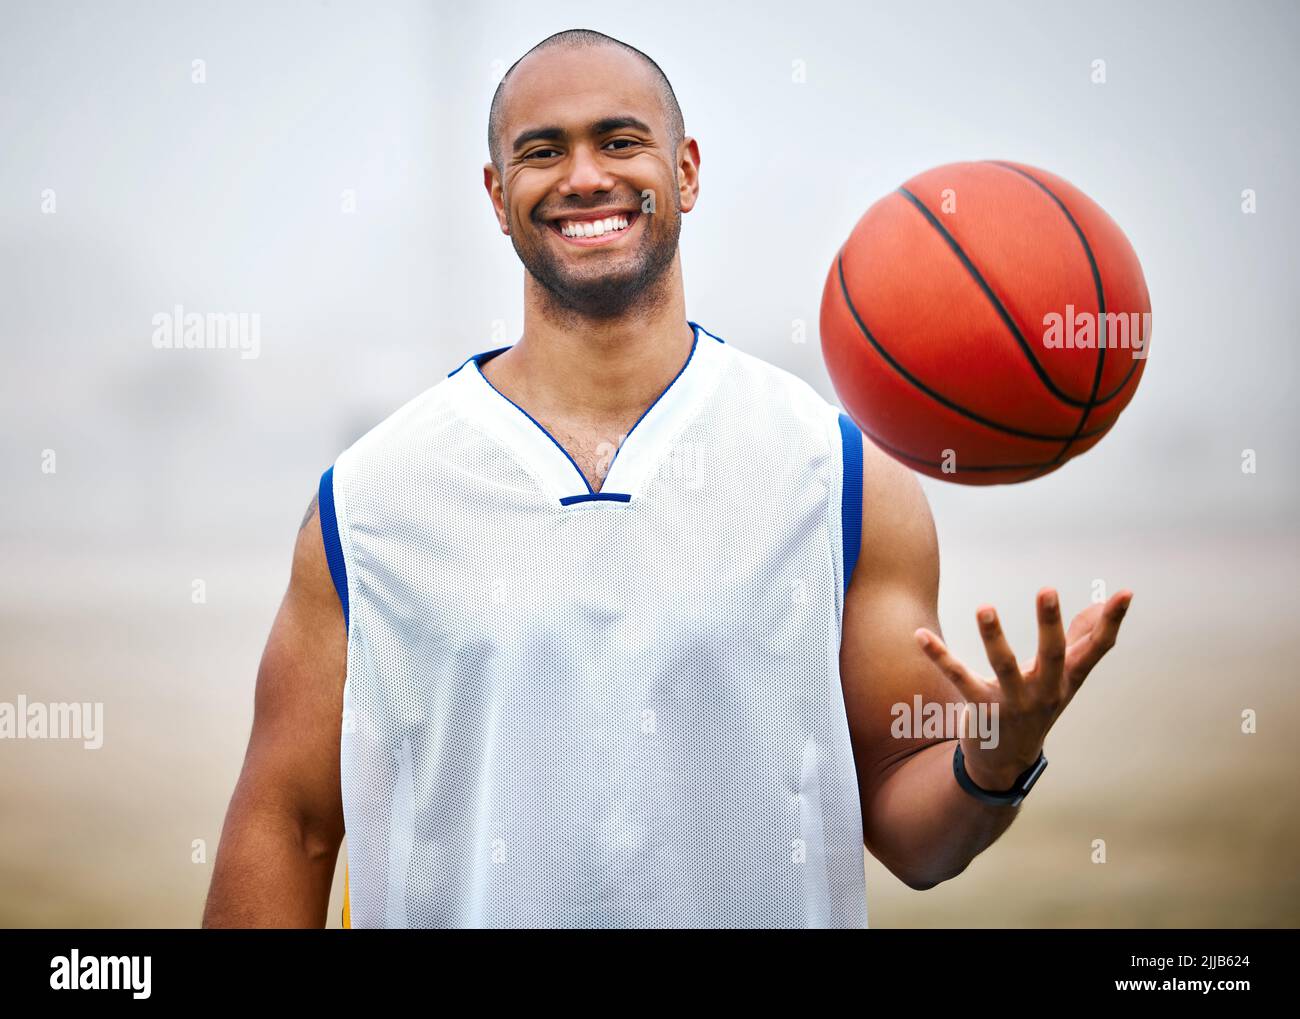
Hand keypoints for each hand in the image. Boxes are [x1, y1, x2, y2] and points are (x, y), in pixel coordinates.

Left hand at [913, 587, 1132, 790]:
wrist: (1006, 762)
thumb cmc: (1036, 706)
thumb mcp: (1062, 678)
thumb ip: (1080, 639)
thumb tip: (1101, 604)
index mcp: (1067, 680)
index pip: (1096, 649)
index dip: (1112, 622)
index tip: (1126, 593)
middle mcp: (1044, 692)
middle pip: (1052, 655)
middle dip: (1050, 624)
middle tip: (1047, 590)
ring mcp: (1013, 702)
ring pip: (1004, 667)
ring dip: (993, 637)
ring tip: (984, 608)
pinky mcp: (981, 708)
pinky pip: (959, 677)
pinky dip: (939, 655)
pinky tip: (919, 634)